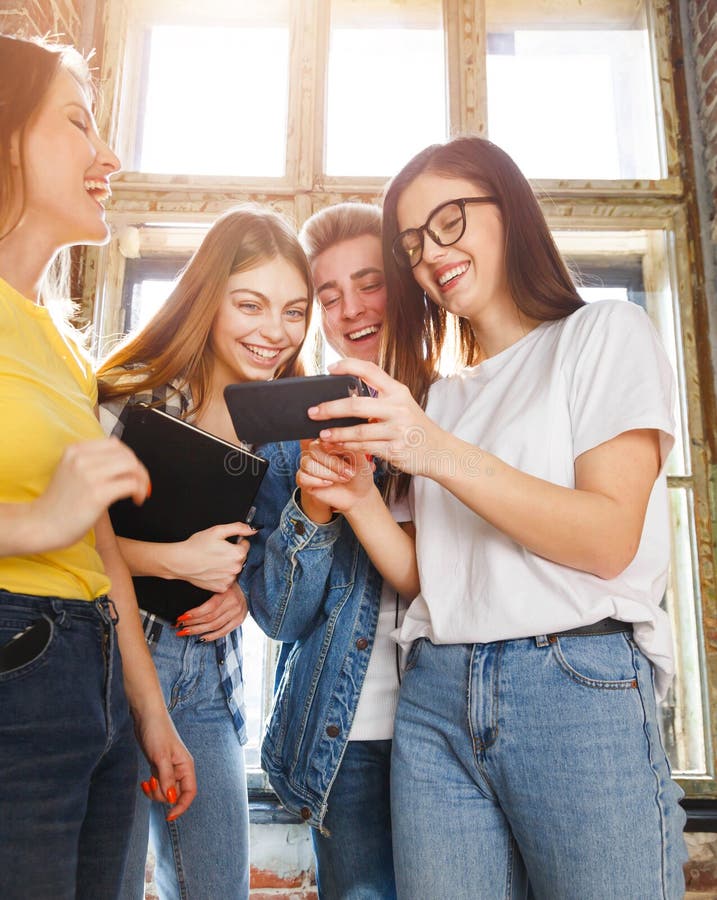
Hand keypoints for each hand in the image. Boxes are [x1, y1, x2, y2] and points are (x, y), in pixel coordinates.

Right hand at [31, 438, 149, 551]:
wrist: (40, 525)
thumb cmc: (59, 504)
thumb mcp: (71, 472)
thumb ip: (92, 462)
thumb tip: (125, 458)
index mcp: (75, 450)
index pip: (115, 444)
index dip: (129, 457)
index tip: (132, 472)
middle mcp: (82, 459)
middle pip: (126, 454)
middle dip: (139, 470)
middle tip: (140, 485)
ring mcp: (89, 475)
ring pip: (132, 466)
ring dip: (142, 480)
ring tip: (139, 493)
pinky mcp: (97, 494)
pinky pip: (131, 484)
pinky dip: (140, 491)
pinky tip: (136, 500)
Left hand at [134, 709, 196, 820]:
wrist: (146, 716)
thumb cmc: (156, 732)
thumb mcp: (160, 757)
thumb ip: (167, 779)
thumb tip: (171, 799)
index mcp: (186, 766)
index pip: (189, 792)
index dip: (181, 806)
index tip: (168, 816)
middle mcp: (180, 768)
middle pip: (176, 794)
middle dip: (162, 796)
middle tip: (151, 785)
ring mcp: (169, 768)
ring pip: (165, 791)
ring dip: (155, 792)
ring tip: (146, 782)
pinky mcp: (159, 766)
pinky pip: (158, 784)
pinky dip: (151, 787)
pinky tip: (144, 782)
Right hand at [172, 522, 255, 591]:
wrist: (181, 562)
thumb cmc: (197, 546)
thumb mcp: (218, 530)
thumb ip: (238, 528)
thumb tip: (252, 529)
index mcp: (238, 554)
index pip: (245, 545)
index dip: (236, 542)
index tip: (226, 543)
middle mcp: (236, 568)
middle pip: (240, 558)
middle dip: (232, 554)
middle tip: (217, 551)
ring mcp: (229, 580)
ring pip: (233, 569)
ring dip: (227, 565)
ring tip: (213, 561)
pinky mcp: (221, 588)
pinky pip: (226, 580)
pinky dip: (221, 576)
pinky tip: (212, 570)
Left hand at [174, 582, 248, 640]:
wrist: (248, 588)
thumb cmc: (230, 584)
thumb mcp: (220, 583)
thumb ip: (208, 590)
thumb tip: (187, 600)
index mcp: (227, 593)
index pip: (209, 607)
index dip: (194, 614)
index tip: (181, 617)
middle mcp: (233, 604)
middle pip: (210, 618)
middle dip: (192, 623)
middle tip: (178, 626)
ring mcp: (237, 614)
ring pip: (215, 626)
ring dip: (198, 631)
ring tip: (185, 632)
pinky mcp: (239, 621)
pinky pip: (223, 632)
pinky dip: (211, 637)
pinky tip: (200, 638)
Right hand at [297, 440, 375, 514]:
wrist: (357, 494)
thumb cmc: (358, 474)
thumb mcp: (359, 458)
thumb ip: (349, 447)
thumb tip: (337, 440)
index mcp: (328, 441)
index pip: (323, 437)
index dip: (334, 447)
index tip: (348, 456)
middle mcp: (315, 450)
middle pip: (314, 450)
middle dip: (334, 463)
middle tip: (350, 473)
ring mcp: (308, 464)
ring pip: (308, 464)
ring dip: (328, 473)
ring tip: (343, 478)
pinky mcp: (304, 479)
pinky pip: (303, 477)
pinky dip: (318, 481)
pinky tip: (329, 483)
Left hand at [306, 359, 439, 475]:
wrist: (439, 450)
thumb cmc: (415, 427)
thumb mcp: (403, 405)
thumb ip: (380, 398)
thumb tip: (346, 393)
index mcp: (398, 391)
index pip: (370, 370)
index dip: (348, 366)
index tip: (329, 369)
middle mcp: (398, 408)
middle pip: (356, 404)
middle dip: (330, 408)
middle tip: (313, 411)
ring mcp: (397, 429)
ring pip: (357, 431)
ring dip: (336, 433)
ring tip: (322, 434)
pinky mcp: (394, 449)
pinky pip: (364, 448)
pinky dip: (347, 447)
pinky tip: (337, 446)